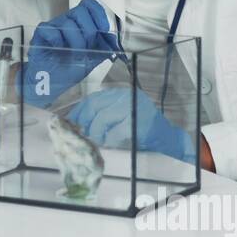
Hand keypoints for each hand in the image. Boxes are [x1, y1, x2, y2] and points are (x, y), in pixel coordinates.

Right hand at [19, 0, 121, 105]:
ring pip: (68, 23)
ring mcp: (54, 26)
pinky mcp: (41, 33)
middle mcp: (67, 20)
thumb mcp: (93, 59)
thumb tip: (114, 40)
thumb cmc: (70, 67)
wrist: (52, 81)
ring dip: (76, 42)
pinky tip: (58, 49)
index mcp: (80, 23)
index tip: (104, 29)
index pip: (90, 5)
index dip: (99, 14)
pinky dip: (57, 41)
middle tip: (87, 48)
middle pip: (81, 11)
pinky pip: (50, 30)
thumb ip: (104, 48)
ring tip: (75, 55)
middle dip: (89, 32)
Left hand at [67, 87, 194, 162]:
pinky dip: (110, 139)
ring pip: (102, 118)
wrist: (167, 138)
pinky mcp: (139, 124)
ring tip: (99, 140)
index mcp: (121, 93)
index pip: (93, 98)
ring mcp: (134, 108)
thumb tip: (78, 123)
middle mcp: (127, 97)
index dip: (79, 110)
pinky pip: (115, 132)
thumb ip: (101, 115)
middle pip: (95, 106)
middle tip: (81, 133)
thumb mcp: (120, 117)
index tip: (69, 121)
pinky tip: (111, 143)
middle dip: (84, 121)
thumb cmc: (141, 130)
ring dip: (96, 132)